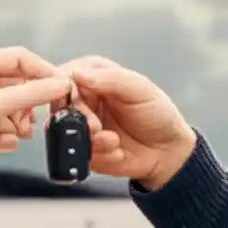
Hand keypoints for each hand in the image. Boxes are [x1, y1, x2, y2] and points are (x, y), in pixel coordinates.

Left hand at [0, 46, 73, 189]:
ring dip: (18, 124)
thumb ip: (29, 95)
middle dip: (28, 105)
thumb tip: (62, 84)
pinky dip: (8, 137)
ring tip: (8, 133)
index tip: (63, 86)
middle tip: (40, 116)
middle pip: (23, 86)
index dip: (42, 71)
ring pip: (20, 109)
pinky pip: (12, 127)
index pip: (19, 59)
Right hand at [60, 56, 196, 189]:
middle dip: (79, 119)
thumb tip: (76, 73)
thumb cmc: (157, 113)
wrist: (168, 151)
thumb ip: (110, 79)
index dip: (64, 89)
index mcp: (93, 75)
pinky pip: (74, 153)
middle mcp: (82, 98)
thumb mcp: (140, 89)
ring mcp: (79, 125)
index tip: (76, 102)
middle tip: (98, 127)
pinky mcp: (81, 148)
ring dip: (89, 139)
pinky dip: (98, 154)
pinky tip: (117, 152)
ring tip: (113, 141)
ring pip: (62, 132)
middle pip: (59, 106)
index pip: (63, 76)